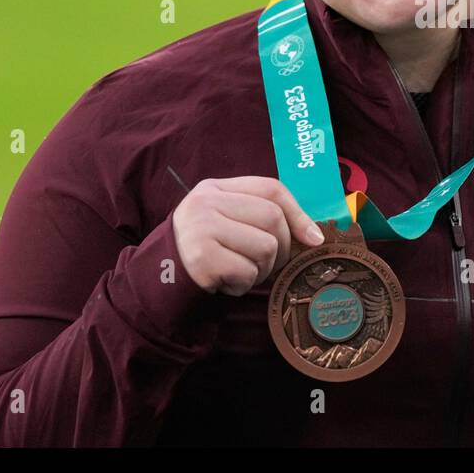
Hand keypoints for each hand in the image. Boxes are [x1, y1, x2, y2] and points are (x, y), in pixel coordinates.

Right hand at [173, 176, 324, 295]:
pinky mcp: (201, 259)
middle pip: (273, 219)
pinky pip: (247, 273)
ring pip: (266, 248)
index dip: (298, 213)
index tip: (313, 238)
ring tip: (239, 272)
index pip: (270, 189)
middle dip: (281, 249)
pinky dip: (243, 285)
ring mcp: (201, 228)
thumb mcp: (226, 221)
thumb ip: (262, 217)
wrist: (158, 279)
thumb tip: (315, 235)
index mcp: (215, 187)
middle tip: (267, 264)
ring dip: (260, 270)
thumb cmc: (204, 250)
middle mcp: (206, 202)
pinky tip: (226, 283)